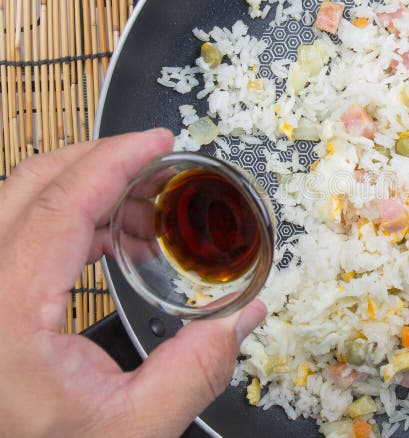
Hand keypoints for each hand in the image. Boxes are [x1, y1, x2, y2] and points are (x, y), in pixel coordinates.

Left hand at [0, 130, 265, 436]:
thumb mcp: (130, 428)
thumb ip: (194, 370)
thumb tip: (243, 318)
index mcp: (5, 314)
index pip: (59, 207)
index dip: (113, 161)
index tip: (156, 141)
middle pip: (29, 185)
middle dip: (99, 160)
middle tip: (155, 160)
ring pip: (19, 202)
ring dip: (86, 191)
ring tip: (146, 211)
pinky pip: (21, 230)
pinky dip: (70, 220)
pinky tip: (112, 241)